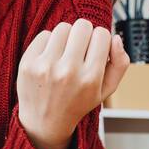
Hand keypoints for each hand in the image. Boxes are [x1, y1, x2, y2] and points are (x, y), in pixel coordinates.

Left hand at [16, 17, 128, 148]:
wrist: (44, 123)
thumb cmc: (77, 103)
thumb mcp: (105, 91)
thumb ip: (120, 64)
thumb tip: (115, 37)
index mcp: (90, 78)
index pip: (102, 35)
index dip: (100, 39)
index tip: (95, 49)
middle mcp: (68, 71)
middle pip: (83, 26)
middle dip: (84, 34)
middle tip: (80, 48)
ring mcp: (45, 67)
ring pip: (63, 27)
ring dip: (67, 36)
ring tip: (65, 52)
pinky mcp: (28, 63)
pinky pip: (44, 34)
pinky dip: (49, 42)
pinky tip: (50, 57)